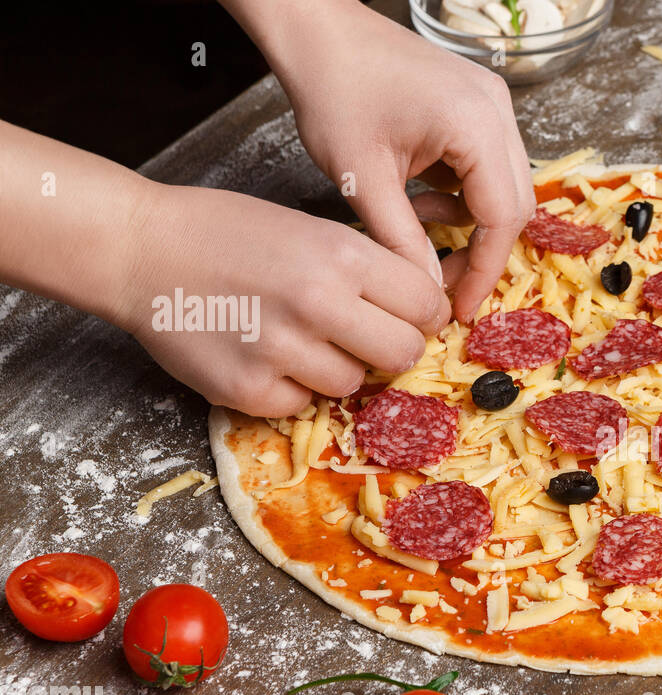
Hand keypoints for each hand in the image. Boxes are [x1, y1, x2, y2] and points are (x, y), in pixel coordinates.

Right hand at [114, 181, 439, 416]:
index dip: (423, 315)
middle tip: (367, 339)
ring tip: (299, 338)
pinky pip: (303, 404)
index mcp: (341, 255)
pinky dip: (291, 387)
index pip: (426, 305)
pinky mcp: (249, 389)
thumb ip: (367, 270)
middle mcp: (318, 303)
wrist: (140, 250)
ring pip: (353, 384)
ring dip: (337, 368)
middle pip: (403, 354)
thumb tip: (424, 312)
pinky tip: (264, 355)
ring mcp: (282, 350)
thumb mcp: (311, 230)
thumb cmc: (227, 233)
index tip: (409, 317)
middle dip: (393, 350)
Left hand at [231, 0, 534, 324]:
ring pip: (505, 187)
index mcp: (476, 125)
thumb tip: (428, 293)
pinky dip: (463, 193)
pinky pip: (489, 166)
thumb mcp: (365, 180)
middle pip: (516, 205)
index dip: (484, 270)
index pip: (502, 217)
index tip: (460, 308)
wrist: (319, 32)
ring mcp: (493, 103)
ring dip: (470, 220)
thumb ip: (402, 242)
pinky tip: (422, 193)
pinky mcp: (479, 103)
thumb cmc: (333, 91)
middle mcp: (497, 110)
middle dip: (481, 250)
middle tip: (442, 280)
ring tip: (418, 223)